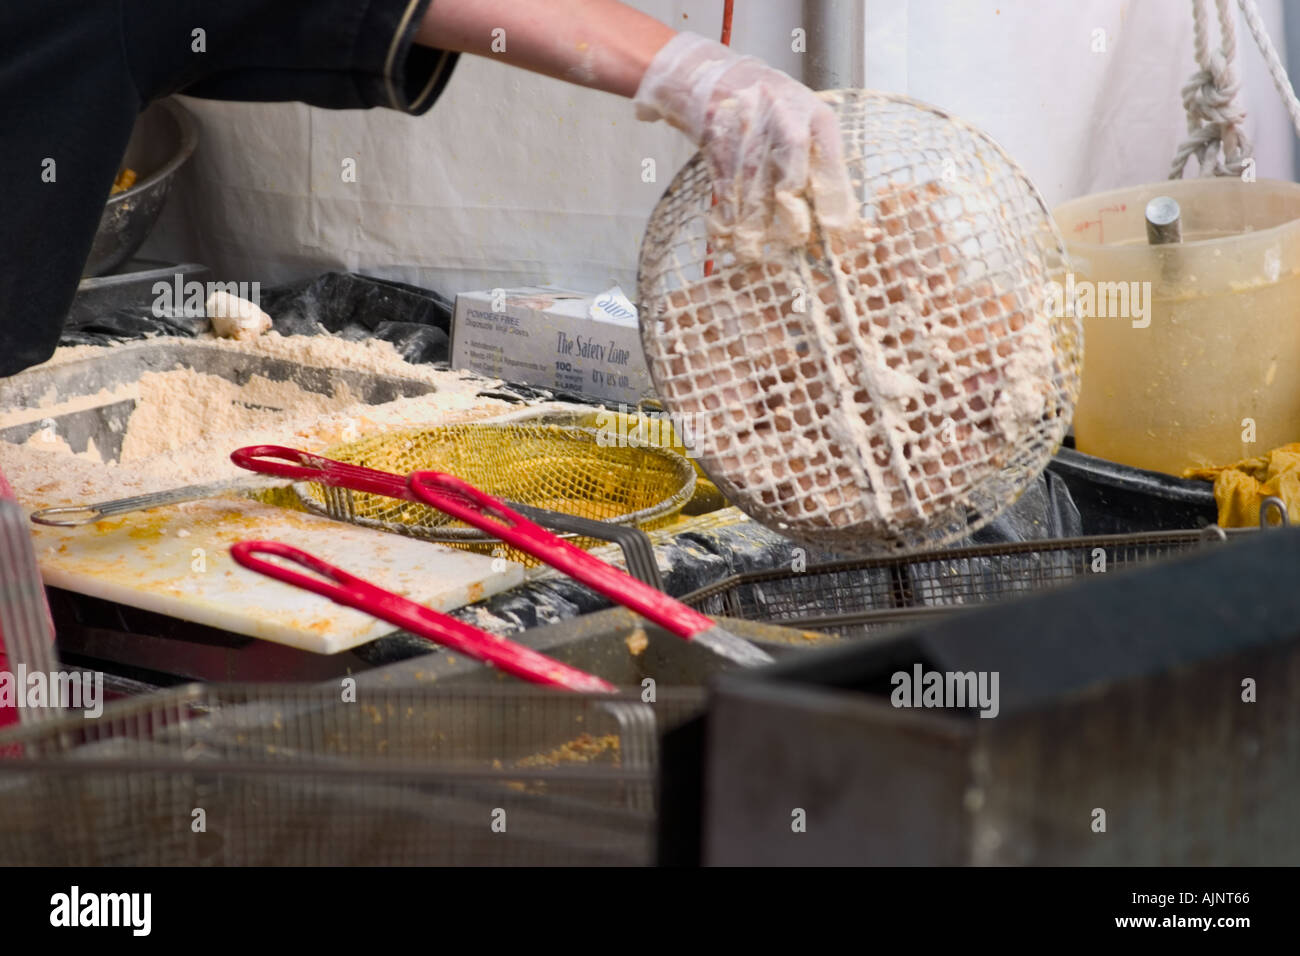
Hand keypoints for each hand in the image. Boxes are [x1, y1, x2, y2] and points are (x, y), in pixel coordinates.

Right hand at [634, 33, 856, 261]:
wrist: (706, 75)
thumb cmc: (763, 106)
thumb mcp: (801, 121)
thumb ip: (817, 160)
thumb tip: (834, 216)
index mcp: (813, 113)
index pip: (829, 158)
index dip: (832, 196)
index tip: (834, 227)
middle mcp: (783, 113)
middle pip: (791, 167)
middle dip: (791, 210)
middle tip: (792, 240)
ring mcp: (746, 122)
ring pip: (753, 182)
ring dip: (753, 222)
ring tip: (752, 251)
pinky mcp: (716, 134)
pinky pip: (724, 180)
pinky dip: (726, 210)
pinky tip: (728, 232)